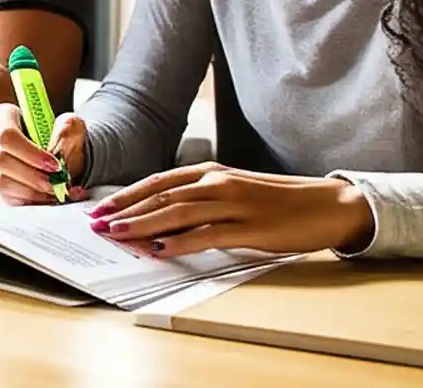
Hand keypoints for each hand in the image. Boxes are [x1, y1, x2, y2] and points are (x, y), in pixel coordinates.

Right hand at [0, 104, 87, 205]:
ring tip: (52, 190)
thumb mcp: (71, 126)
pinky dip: (29, 199)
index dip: (29, 153)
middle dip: (31, 175)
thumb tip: (58, 144)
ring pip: (0, 181)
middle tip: (54, 182)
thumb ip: (67, 129)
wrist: (57, 156)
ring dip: (30, 190)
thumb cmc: (60, 137)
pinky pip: (5, 196)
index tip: (53, 165)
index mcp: (4, 115)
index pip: (6, 134)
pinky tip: (45, 196)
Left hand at [87, 162, 375, 256]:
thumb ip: (198, 198)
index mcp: (209, 172)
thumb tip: (160, 216)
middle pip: (160, 196)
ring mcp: (233, 204)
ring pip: (177, 213)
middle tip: (96, 225)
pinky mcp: (250, 228)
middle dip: (124, 210)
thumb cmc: (276, 201)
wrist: (326, 205)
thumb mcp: (231, 190)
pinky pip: (207, 235)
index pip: (156, 183)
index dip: (125, 195)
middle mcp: (216, 183)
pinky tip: (159, 250)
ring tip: (117, 235)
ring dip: (143, 224)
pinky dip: (180, 242)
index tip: (98, 209)